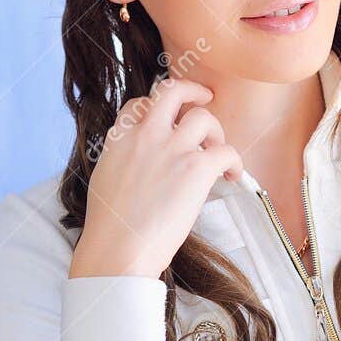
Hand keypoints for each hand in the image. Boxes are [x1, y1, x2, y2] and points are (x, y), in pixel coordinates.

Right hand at [69, 77, 242, 279]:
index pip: (140, 104)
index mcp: (120, 138)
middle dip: (193, 91)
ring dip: (216, 132)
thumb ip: (123, 162)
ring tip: (217, 152)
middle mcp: (146, 135)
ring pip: (204, 118)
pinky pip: (227, 151)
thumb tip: (138, 169)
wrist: (118, 249)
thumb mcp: (105, 180)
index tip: (169, 120)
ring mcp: (172, 148)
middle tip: (205, 99)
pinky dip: (235, 162)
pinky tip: (232, 176)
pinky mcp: (196, 168)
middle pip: (173, 91)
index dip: (158, 108)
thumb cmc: (110, 228)